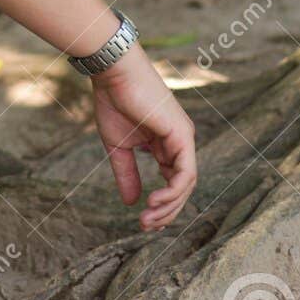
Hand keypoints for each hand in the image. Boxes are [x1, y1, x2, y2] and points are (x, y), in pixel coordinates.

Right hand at [89, 45, 196, 232]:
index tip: (143, 222)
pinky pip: (186, 173)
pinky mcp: (182, 135)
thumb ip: (127, 173)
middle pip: (182, 187)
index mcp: (167, 144)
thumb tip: (131, 204)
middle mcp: (180, 142)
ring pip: (186, 184)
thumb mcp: (119, 146)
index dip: (162, 206)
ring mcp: (184, 138)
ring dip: (169, 206)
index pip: (172, 182)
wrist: (113, 73)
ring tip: (148, 218)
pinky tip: (155, 202)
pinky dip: (173, 192)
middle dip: (166, 212)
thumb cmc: (114, 101)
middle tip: (145, 226)